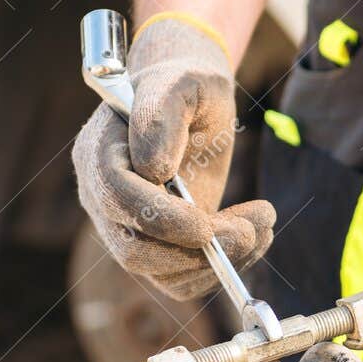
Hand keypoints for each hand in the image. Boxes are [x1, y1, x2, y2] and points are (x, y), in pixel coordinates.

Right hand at [72, 15, 275, 300]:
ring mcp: (128, 227)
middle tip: (249, 232)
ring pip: (163, 274)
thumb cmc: (186, 86)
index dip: (161, 218)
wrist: (193, 102)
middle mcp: (104, 198)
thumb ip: (162, 115)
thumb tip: (155, 169)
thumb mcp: (182, 83)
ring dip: (218, 263)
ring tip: (262, 226)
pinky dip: (222, 268)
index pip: (118, 198)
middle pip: (135, 251)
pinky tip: (255, 235)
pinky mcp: (158, 245)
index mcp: (99, 153)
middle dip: (195, 253)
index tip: (207, 225)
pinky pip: (183, 278)